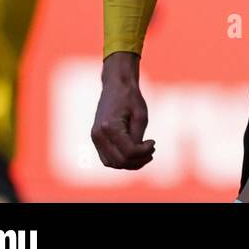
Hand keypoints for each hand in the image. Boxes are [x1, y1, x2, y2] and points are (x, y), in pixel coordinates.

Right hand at [91, 52, 155, 169]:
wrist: (115, 85)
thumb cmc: (130, 97)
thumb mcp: (140, 115)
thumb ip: (138, 137)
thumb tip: (139, 155)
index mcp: (110, 127)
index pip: (128, 152)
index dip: (144, 152)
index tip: (153, 141)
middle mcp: (99, 135)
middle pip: (120, 161)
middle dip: (138, 160)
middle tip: (152, 150)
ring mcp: (95, 138)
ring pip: (111, 163)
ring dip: (130, 163)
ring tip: (145, 153)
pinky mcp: (96, 138)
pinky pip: (108, 158)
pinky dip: (121, 159)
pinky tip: (135, 152)